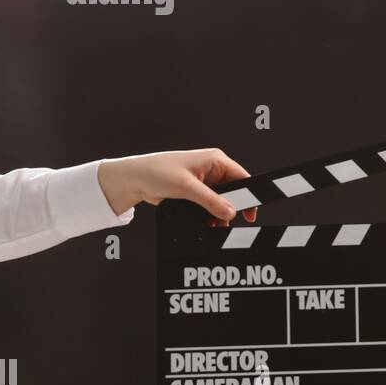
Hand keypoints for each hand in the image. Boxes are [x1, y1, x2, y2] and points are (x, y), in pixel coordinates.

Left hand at [97, 148, 257, 225]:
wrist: (134, 180)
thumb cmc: (156, 172)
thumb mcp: (187, 187)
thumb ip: (211, 201)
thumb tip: (230, 212)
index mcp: (215, 160)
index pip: (242, 177)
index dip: (249, 195)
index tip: (250, 213)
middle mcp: (212, 169)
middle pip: (233, 191)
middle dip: (230, 208)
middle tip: (226, 221)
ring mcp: (204, 181)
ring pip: (222, 200)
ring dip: (219, 213)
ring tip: (213, 224)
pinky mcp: (196, 191)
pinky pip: (210, 204)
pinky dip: (210, 214)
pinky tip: (205, 222)